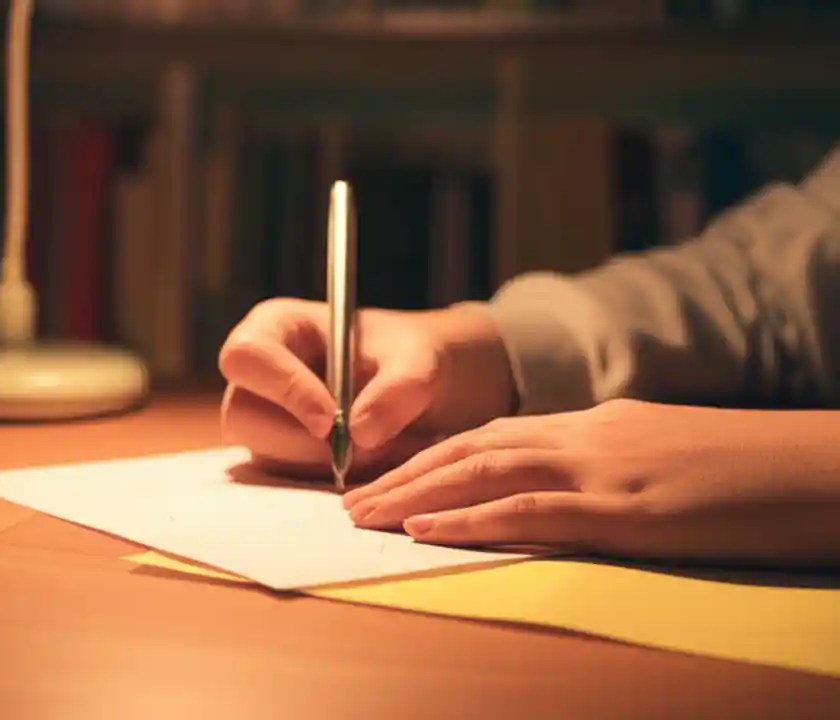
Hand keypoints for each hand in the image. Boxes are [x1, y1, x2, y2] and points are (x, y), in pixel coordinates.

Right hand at [218, 298, 515, 479]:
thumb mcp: (419, 361)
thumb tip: (360, 433)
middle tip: (362, 449)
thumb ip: (399, 388)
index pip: (247, 357)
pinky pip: (284, 479)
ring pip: (263, 454)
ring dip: (320, 465)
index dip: (282, 389)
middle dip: (300, 442)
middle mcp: (257, 373)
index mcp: (276, 326)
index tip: (330, 421)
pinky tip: (367, 462)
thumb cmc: (411, 356)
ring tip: (378, 450)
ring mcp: (261, 416)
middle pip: (242, 415)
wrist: (423, 388)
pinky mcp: (275, 453)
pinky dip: (326, 479)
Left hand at [343, 399, 839, 566]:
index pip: (489, 434)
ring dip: (415, 495)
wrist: (820, 464)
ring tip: (362, 515)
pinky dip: (471, 518)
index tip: (382, 477)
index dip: (428, 456)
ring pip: (485, 472)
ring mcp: (603, 470)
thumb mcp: (659, 454)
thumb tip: (554, 483)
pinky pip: (532, 511)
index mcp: (591, 424)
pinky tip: (427, 529)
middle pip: (470, 448)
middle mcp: (585, 437)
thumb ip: (600, 460)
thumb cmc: (746, 468)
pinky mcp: (627, 511)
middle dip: (402, 474)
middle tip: (347, 500)